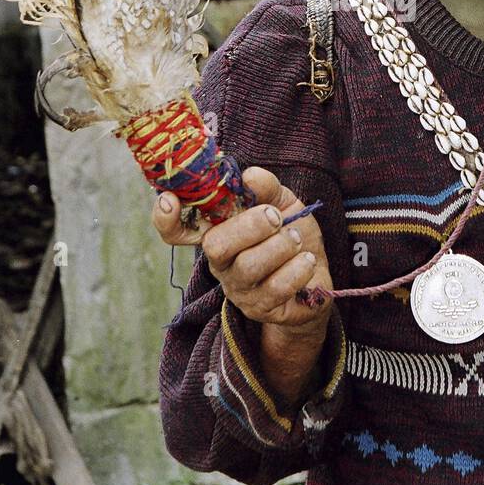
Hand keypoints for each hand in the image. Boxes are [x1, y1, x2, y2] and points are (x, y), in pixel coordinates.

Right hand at [152, 165, 333, 335]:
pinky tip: (306, 260)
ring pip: (248, 266)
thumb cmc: (291, 232)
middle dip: (249, 226)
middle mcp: (221, 261)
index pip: (177, 231)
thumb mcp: (282, 202)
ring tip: (296, 239)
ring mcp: (238, 288)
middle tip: (275, 217)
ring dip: (280, 246)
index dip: (165, 219)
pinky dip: (297, 269)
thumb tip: (249, 176)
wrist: (318, 271)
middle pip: (215, 246)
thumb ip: (265, 187)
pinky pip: (275, 288)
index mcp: (217, 231)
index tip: (171, 201)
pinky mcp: (261, 308)